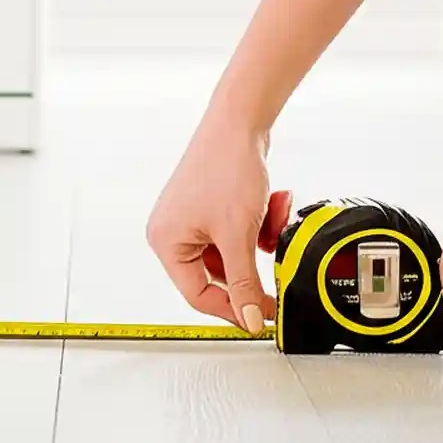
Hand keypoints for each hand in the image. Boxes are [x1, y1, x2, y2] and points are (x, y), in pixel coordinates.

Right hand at [145, 113, 292, 332]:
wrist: (237, 123)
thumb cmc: (225, 168)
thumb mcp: (238, 235)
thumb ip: (244, 283)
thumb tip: (250, 319)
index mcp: (166, 242)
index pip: (197, 295)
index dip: (233, 309)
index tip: (263, 316)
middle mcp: (172, 233)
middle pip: (218, 275)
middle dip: (252, 263)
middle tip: (275, 261)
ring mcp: (190, 220)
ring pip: (232, 254)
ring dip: (258, 240)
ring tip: (271, 217)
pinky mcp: (208, 209)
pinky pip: (235, 235)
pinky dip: (256, 226)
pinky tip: (268, 204)